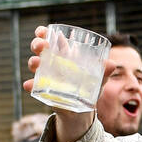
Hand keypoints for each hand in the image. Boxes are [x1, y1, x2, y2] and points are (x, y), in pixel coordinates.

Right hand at [24, 25, 100, 141]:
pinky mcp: (43, 90)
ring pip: (35, 63)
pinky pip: (34, 86)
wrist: (82, 111)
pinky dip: (30, 85)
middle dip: (37, 43)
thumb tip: (112, 64)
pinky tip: (29, 85)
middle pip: (40, 47)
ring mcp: (46, 75)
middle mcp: (53, 62)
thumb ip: (104, 72)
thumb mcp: (98, 81)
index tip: (43, 31)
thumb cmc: (90, 89)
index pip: (52, 38)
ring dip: (33, 62)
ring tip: (36, 64)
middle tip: (41, 46)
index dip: (44, 32)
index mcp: (65, 54)